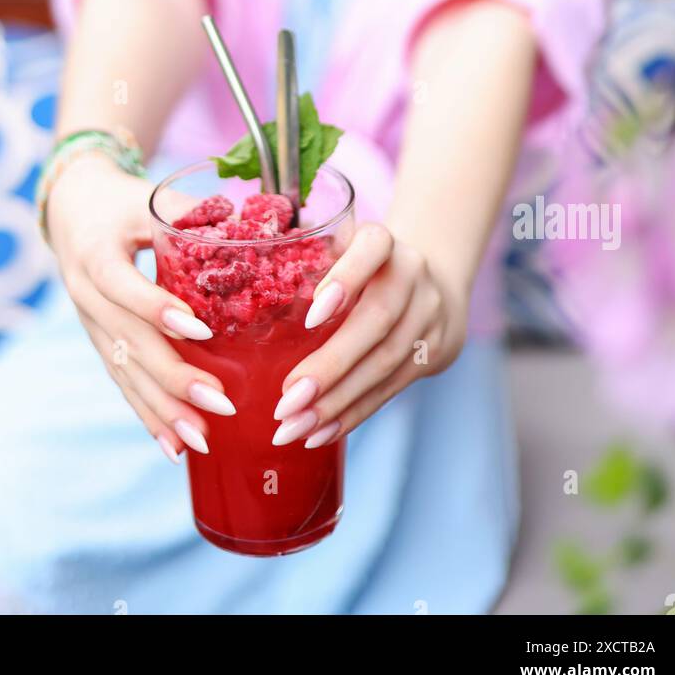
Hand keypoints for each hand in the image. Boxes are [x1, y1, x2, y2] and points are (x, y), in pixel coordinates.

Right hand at [45, 152, 237, 463]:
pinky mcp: (98, 342)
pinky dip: (147, 416)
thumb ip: (196, 214)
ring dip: (162, 410)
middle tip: (220, 403)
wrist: (70, 211)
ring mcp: (88, 324)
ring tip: (201, 439)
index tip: (202, 332)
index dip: (158, 309)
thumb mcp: (151, 197)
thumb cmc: (121, 202)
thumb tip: (264, 225)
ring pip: (123, 373)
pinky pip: (122, 382)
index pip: (123, 286)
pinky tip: (174, 447)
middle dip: (173, 378)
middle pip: (128, 343)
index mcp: (96, 252)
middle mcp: (85, 294)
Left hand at [271, 222, 469, 447]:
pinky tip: (321, 433)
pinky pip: (391, 388)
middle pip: (377, 321)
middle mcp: (412, 273)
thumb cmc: (361, 267)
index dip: (346, 279)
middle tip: (287, 401)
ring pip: (384, 363)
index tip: (312, 315)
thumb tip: (240, 306)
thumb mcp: (340, 250)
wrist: (434, 285)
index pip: (373, 248)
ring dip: (337, 402)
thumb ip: (307, 265)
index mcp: (383, 241)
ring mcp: (426, 315)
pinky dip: (354, 413)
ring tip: (295, 427)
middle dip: (330, 366)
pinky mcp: (431, 352)